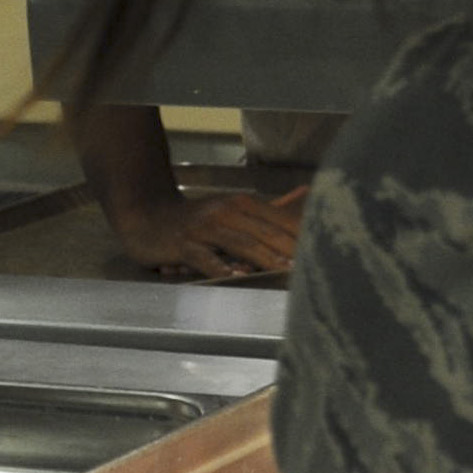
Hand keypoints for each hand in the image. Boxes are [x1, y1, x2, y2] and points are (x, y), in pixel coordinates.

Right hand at [115, 188, 302, 279]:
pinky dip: (220, 268)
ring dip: (264, 258)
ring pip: (240, 244)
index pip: (279, 220)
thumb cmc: (196, 218)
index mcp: (242, 205)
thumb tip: (305, 195)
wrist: (146, 213)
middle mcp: (225, 212)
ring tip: (285, 271)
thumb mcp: (232, 210)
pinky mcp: (182, 244)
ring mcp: (203, 228)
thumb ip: (267, 212)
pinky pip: (204, 258)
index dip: (301, 236)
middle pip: (264, 232)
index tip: (325, 251)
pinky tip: (236, 277)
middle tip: (313, 266)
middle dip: (289, 250)